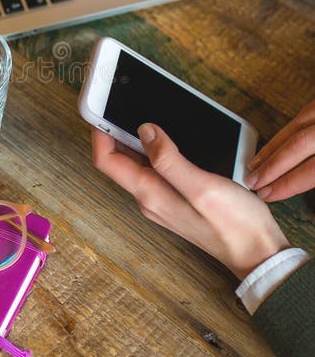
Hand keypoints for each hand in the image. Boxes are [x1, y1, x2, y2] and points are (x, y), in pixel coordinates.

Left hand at [92, 124, 288, 279]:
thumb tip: (144, 131)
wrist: (256, 252)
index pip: (107, 161)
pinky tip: (168, 139)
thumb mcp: (201, 186)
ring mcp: (162, 201)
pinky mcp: (176, 200)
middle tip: (117, 104)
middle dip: (114, 133)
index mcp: (149, 194)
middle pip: (118, 162)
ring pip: (136, 166)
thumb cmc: (234, 224)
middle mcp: (150, 199)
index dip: (100, 133)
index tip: (101, 108)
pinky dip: (154, 151)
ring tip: (140, 114)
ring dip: (134, 141)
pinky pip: (154, 171)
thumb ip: (169, 160)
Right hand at [246, 100, 314, 200]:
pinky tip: (276, 142)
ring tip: (253, 165)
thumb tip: (306, 184)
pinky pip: (300, 116)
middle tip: (252, 182)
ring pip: (293, 128)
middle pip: (297, 145)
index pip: (311, 169)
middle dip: (271, 166)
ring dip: (270, 148)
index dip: (287, 184)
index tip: (268, 194)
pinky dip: (283, 132)